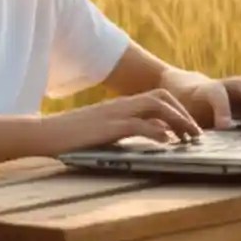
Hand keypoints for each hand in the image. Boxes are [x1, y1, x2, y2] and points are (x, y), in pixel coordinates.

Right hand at [40, 89, 203, 153]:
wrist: (44, 134)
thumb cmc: (70, 138)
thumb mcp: (103, 132)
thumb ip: (126, 131)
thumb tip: (155, 137)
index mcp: (120, 105)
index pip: (156, 97)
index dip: (177, 109)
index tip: (189, 127)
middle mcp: (121, 105)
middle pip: (161, 97)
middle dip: (183, 113)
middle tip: (196, 133)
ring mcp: (114, 114)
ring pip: (155, 107)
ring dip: (177, 120)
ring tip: (189, 138)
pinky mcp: (108, 127)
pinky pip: (139, 125)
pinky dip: (157, 132)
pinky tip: (167, 143)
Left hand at [164, 72, 240, 128]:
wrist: (189, 90)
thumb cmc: (188, 110)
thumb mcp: (186, 119)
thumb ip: (195, 129)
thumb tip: (203, 150)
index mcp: (205, 91)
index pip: (217, 94)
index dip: (223, 109)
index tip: (225, 127)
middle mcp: (225, 84)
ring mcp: (238, 83)